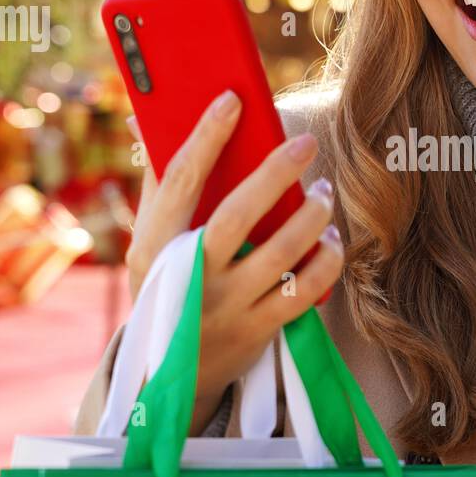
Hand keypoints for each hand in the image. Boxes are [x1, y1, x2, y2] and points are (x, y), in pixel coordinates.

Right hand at [124, 91, 344, 433]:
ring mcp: (225, 307)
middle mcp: (189, 276)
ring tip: (323, 193)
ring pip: (279, 254)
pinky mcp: (258, 330)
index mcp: (154, 246)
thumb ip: (158, 185)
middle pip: (235, 216)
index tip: (233, 99)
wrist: (173, 376)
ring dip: (310, 217)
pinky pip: (303, 291)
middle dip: (274, 174)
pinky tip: (331, 240)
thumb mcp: (150, 242)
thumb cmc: (168, 287)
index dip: (205, 136)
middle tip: (307, 144)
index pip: (180, 181)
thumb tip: (144, 115)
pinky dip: (325, 262)